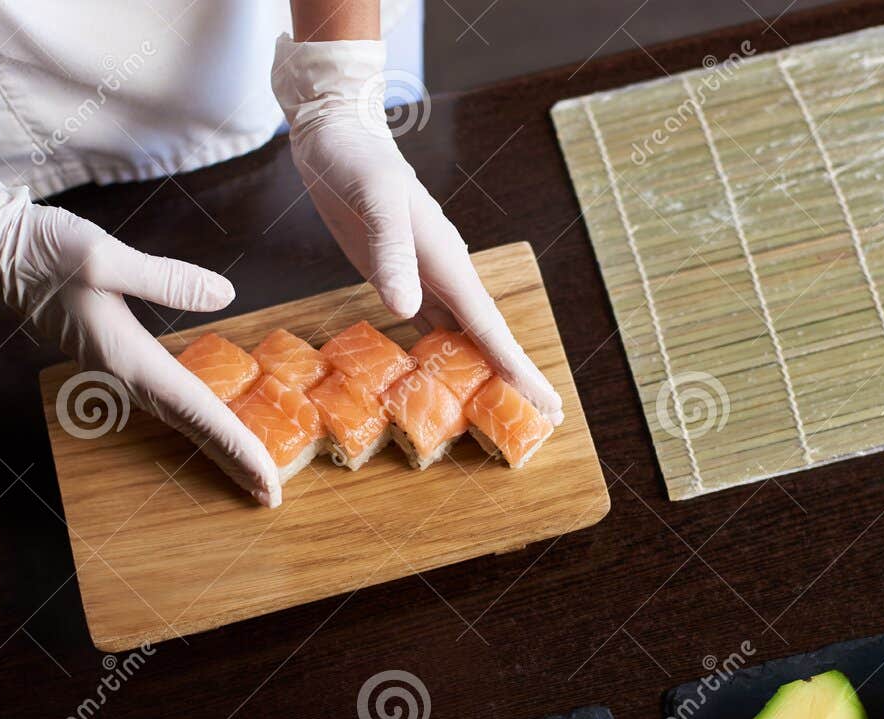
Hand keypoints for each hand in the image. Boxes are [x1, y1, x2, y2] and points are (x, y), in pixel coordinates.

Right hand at [0, 161, 283, 505]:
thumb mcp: (106, 257)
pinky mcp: (117, 361)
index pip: (199, 412)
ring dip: (218, 448)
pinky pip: (169, 403)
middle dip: (234, 463)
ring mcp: (120, 373)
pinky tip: (214, 428)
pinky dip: (198, 422)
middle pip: (193, 429)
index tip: (267, 477)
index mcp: (131, 360)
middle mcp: (127, 377)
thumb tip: (225, 294)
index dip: (237, 446)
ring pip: (182, 420)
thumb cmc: (48, 252)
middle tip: (270, 496)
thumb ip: (168, 280)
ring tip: (252, 473)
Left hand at [273, 36, 563, 424]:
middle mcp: (444, 275)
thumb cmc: (357, 163)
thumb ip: (392, 255)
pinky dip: (440, 355)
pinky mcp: (399, 278)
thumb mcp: (375, 203)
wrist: (337, 134)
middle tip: (547, 418)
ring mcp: (423, 278)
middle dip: (515, 377)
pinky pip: (428, 326)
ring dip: (482, 371)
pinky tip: (441, 378)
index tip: (546, 403)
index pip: (489, 327)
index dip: (516, 368)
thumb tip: (408, 311)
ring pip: (462, 335)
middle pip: (486, 338)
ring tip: (505, 407)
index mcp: (447, 260)